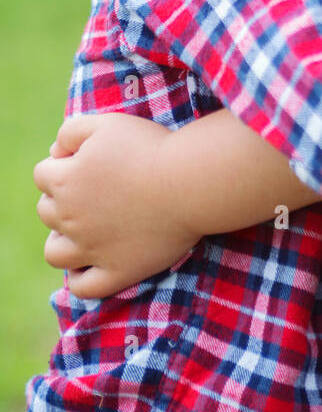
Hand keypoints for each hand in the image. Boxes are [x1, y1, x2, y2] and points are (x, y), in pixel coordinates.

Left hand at [34, 114, 200, 299]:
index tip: (89, 160)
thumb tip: (55, 152)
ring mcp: (91, 249)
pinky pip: (83, 287)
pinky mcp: (116, 271)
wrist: (188, 182)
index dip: (62, 164)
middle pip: (46, 211)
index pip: (42, 174)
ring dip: (62, 239)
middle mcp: (70, 218)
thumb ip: (70, 131)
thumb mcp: (106, 123)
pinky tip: (91, 263)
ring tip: (85, 228)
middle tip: (95, 190)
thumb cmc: (149, 147)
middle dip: (62, 199)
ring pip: (54, 252)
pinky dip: (79, 278)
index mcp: (65, 181)